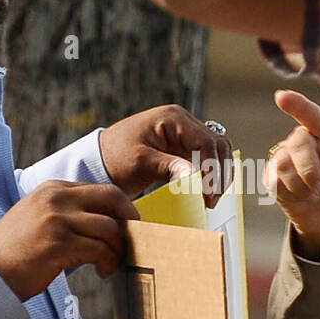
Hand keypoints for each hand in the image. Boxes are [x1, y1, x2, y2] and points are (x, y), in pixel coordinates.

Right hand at [0, 181, 138, 301]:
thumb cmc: (16, 251)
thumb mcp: (39, 217)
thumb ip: (68, 212)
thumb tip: (107, 224)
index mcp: (53, 188)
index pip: (103, 190)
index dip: (123, 209)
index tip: (129, 227)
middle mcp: (56, 198)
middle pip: (113, 199)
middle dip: (131, 220)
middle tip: (134, 241)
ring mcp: (57, 220)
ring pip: (110, 228)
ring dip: (117, 249)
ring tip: (111, 264)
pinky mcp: (58, 244)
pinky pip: (99, 250)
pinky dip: (108, 262)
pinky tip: (103, 271)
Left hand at [99, 104, 232, 206]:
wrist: (99, 160)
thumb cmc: (114, 157)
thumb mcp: (139, 163)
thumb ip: (167, 167)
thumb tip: (193, 176)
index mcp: (174, 118)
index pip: (207, 142)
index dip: (213, 169)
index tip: (209, 193)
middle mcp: (183, 123)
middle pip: (218, 146)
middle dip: (220, 173)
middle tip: (212, 200)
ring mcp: (185, 135)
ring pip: (217, 152)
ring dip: (219, 175)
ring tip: (210, 198)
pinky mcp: (183, 149)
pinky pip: (207, 160)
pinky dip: (211, 175)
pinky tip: (206, 193)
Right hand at [265, 90, 319, 258]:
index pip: (313, 116)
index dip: (298, 105)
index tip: (281, 97)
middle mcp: (305, 141)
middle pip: (297, 143)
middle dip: (310, 169)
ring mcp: (285, 157)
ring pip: (282, 163)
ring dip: (300, 184)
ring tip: (313, 194)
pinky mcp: (272, 175)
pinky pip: (273, 180)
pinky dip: (290, 193)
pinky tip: (300, 197)